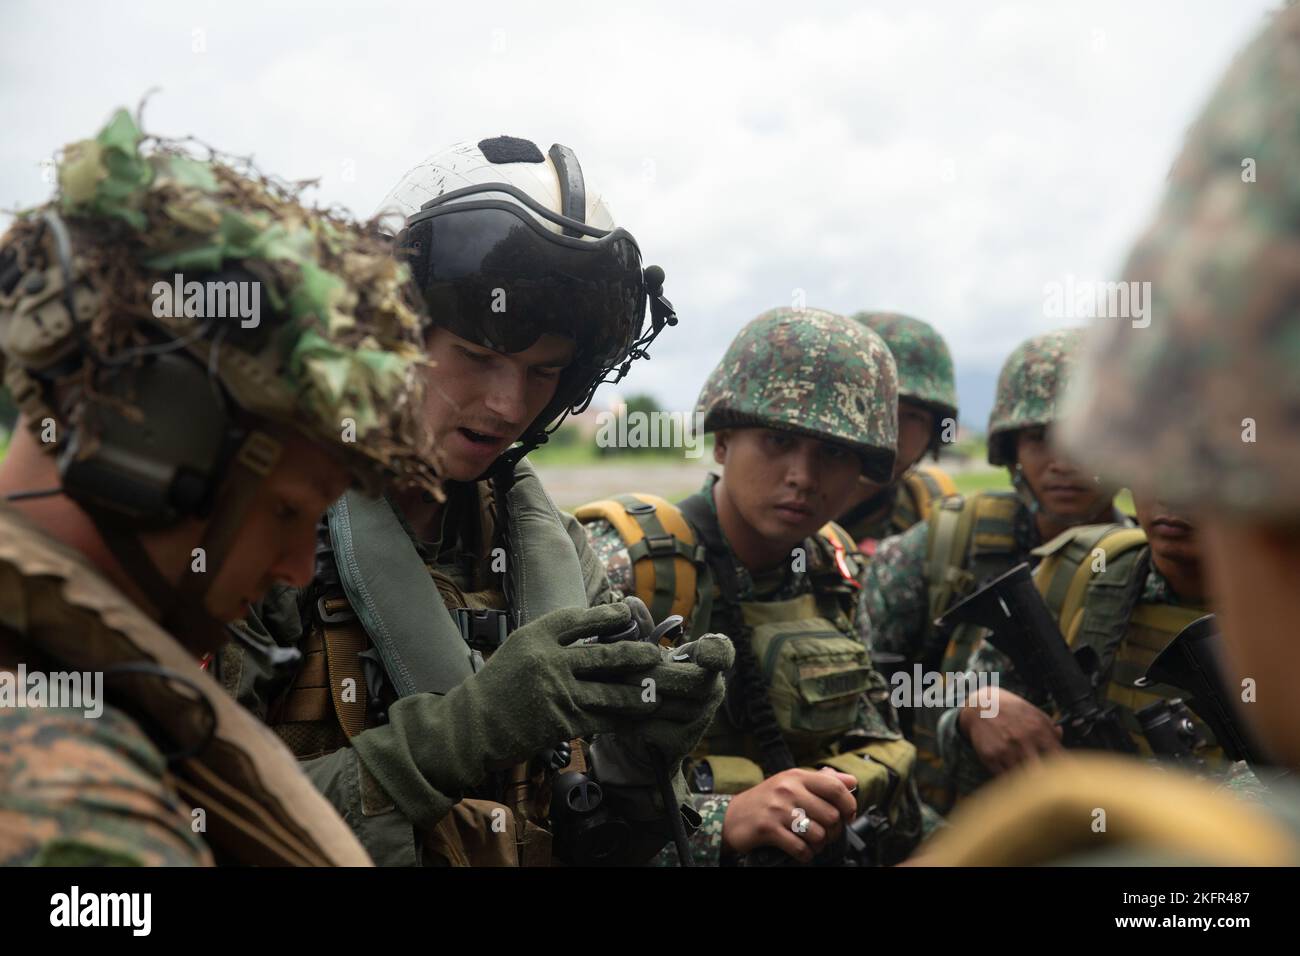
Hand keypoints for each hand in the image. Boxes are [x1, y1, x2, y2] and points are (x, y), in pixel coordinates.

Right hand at [358, 603, 666, 796]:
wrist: (474, 725)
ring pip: (609, 691)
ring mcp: (557, 692)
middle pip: (604, 655)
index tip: (626, 612)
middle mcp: (548, 661)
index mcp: (535, 636)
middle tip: (655, 653)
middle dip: (634, 654)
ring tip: (655, 690)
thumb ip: (553, 639)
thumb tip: (597, 631)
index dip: (606, 615)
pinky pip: (600, 718)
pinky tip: (635, 715)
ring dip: (636, 691)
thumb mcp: (520, 648)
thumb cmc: (500, 684)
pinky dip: (620, 717)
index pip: (579, 619)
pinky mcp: (561, 721)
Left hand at [602, 596, 733, 769]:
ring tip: (605, 688)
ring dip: (632, 696)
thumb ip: (641, 631)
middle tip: (619, 673)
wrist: (645, 737)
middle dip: (651, 676)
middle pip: (688, 681)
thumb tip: (629, 603)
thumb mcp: (647, 656)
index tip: (706, 654)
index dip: (717, 652)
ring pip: (667, 704)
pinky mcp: (682, 742)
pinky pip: (651, 727)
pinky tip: (609, 712)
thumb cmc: (648, 683)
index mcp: (706, 660)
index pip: (722, 652)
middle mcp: (712, 689)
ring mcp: (700, 719)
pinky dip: (626, 719)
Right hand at [721, 767, 857, 862]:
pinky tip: (800, 850)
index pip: (835, 787)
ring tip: (811, 842)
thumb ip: (822, 781)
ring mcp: (777, 809)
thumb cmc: (767, 800)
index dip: (849, 805)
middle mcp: (788, 790)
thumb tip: (852, 781)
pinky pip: (800, 848)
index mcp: (797, 776)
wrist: (733, 816)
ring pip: (818, 834)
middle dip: (833, 831)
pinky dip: (805, 854)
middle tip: (825, 834)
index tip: (847, 816)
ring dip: (819, 845)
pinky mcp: (768, 829)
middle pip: (831, 815)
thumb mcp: (792, 783)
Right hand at [958, 686, 1063, 773]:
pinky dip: (1010, 779)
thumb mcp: (1034, 711)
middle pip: (1042, 773)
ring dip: (1027, 781)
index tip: (1061, 771)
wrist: (980, 705)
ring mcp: (1006, 750)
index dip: (1063, 767)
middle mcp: (1023, 741)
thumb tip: (1061, 737)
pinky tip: (1012, 773)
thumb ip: (1050, 726)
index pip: (1059, 757)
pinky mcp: (990, 757)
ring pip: (1023, 778)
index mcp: (1038, 730)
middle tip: (1045, 781)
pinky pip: (1004, 777)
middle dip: (1045, 779)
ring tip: (1027, 778)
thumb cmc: (1010, 708)